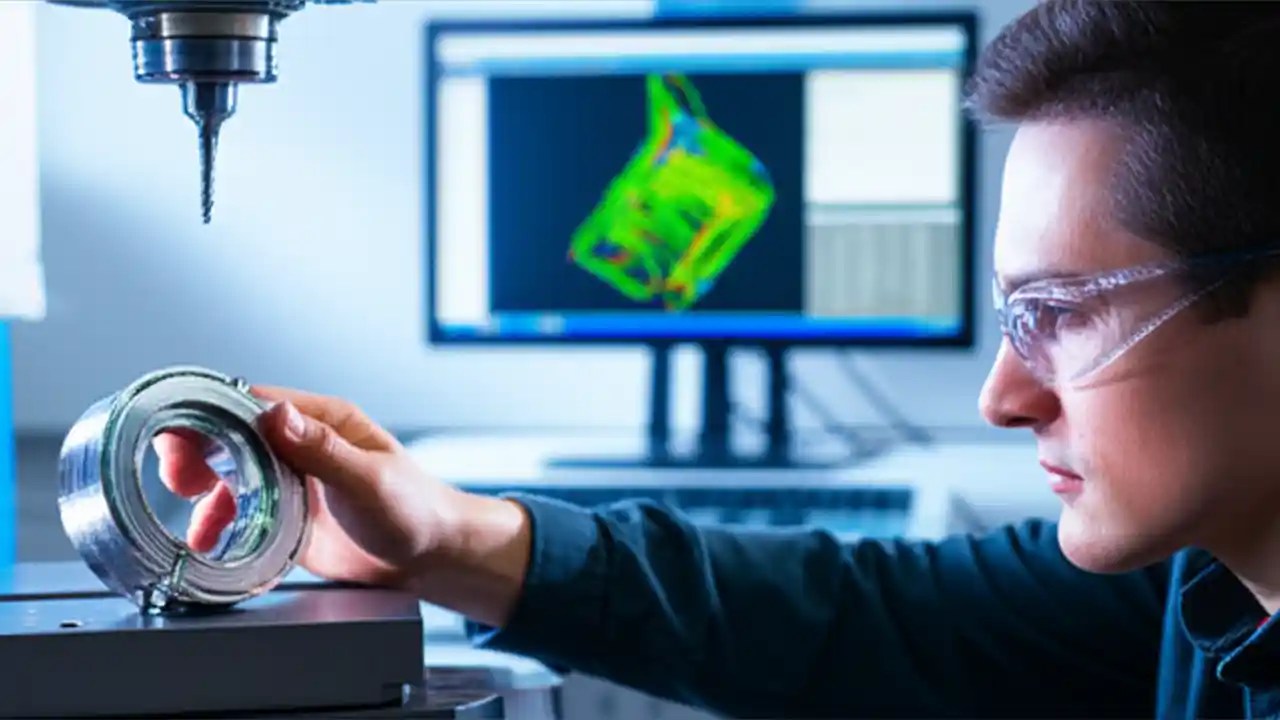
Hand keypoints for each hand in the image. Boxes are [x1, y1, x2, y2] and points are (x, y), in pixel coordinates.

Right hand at [151, 385, 531, 625]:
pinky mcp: (288, 517)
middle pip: (233, 437)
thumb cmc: (415, 509)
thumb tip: (277, 414)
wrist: (431, 558)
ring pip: (231, 476)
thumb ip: (322, 450)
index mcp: (324, 421)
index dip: (213, 413)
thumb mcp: (368, 478)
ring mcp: (293, 481)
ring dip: (206, 493)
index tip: (179, 429)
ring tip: (195, 515)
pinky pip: (242, 514)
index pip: (257, 403)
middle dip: (198, 452)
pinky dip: (220, 524)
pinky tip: (210, 539)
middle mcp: (303, 446)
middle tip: (178, 475)